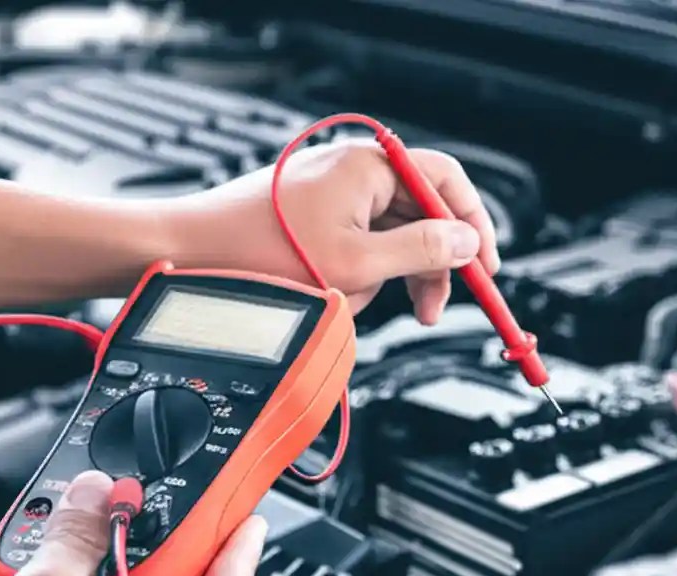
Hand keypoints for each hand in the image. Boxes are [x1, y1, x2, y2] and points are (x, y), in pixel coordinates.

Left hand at [147, 138, 499, 323]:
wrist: (191, 254)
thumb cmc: (262, 254)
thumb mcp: (357, 264)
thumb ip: (423, 253)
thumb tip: (468, 243)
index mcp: (370, 165)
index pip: (446, 182)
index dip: (473, 226)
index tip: (485, 268)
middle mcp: (354, 169)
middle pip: (422, 212)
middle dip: (431, 263)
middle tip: (432, 308)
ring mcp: (334, 190)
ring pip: (391, 233)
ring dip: (390, 274)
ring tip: (362, 301)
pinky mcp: (315, 213)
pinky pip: (359, 241)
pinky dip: (362, 271)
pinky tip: (341, 293)